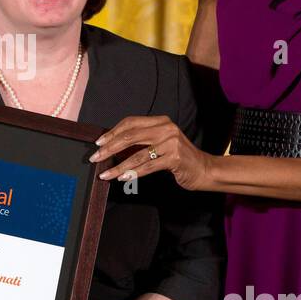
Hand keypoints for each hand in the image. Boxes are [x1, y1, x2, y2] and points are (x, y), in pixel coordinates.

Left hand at [89, 115, 211, 190]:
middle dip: (109, 148)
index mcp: (161, 121)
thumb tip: (113, 147)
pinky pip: (148, 166)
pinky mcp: (174, 158)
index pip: (130, 123)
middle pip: (130, 136)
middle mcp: (166, 129)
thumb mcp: (161, 144)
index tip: (98, 143)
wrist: (204, 169)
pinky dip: (133, 173)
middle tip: (95, 157)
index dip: (112, 132)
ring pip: (137, 154)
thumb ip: (142, 141)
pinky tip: (122, 178)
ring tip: (105, 173)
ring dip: (118, 166)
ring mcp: (171, 142)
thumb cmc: (179, 158)